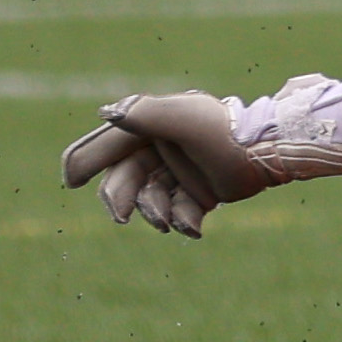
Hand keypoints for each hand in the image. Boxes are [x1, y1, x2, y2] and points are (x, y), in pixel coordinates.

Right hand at [61, 76, 341, 236]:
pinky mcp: (201, 192)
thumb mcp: (183, 119)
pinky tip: (195, 228)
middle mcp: (163, 148)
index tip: (70, 181)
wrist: (271, 151)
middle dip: (121, 199)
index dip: (85, 160)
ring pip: (149, 200)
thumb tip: (106, 113)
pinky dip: (184, 222)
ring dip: (155, 214)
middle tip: (122, 217)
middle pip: (123, 179)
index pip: (107, 143)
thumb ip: (144, 113)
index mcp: (152, 126)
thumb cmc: (225, 132)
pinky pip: (179, 213)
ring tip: (172, 221)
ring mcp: (181, 171)